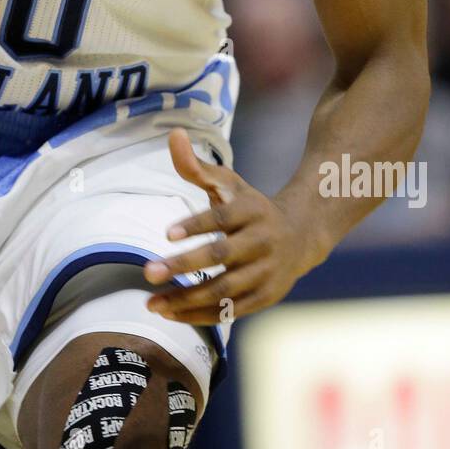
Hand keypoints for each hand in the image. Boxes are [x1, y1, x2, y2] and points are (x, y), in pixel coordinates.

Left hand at [142, 128, 312, 324]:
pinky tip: (171, 312)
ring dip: (186, 298)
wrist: (302, 236)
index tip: (166, 234)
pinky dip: (200, 315)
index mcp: (252, 210)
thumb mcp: (229, 183)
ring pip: (225, 290)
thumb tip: (173, 134)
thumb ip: (197, 166)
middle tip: (147, 271)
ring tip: (152, 302)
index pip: (222, 217)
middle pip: (222, 256)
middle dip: (183, 265)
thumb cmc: (251, 208)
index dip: (195, 225)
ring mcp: (267, 272)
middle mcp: (262, 241)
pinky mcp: (266, 297)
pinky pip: (230, 311)